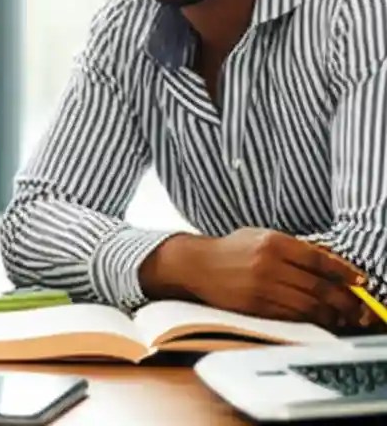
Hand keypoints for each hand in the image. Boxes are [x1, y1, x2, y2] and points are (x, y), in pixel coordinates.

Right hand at [147, 229, 369, 329]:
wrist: (196, 264)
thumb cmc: (231, 249)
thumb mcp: (261, 236)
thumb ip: (293, 247)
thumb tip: (330, 260)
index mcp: (273, 242)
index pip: (319, 259)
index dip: (344, 272)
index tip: (360, 281)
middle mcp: (268, 264)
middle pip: (318, 286)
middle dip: (344, 299)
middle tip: (358, 307)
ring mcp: (261, 287)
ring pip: (308, 305)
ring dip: (331, 314)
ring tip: (342, 317)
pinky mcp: (254, 306)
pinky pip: (290, 316)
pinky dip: (310, 320)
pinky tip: (319, 320)